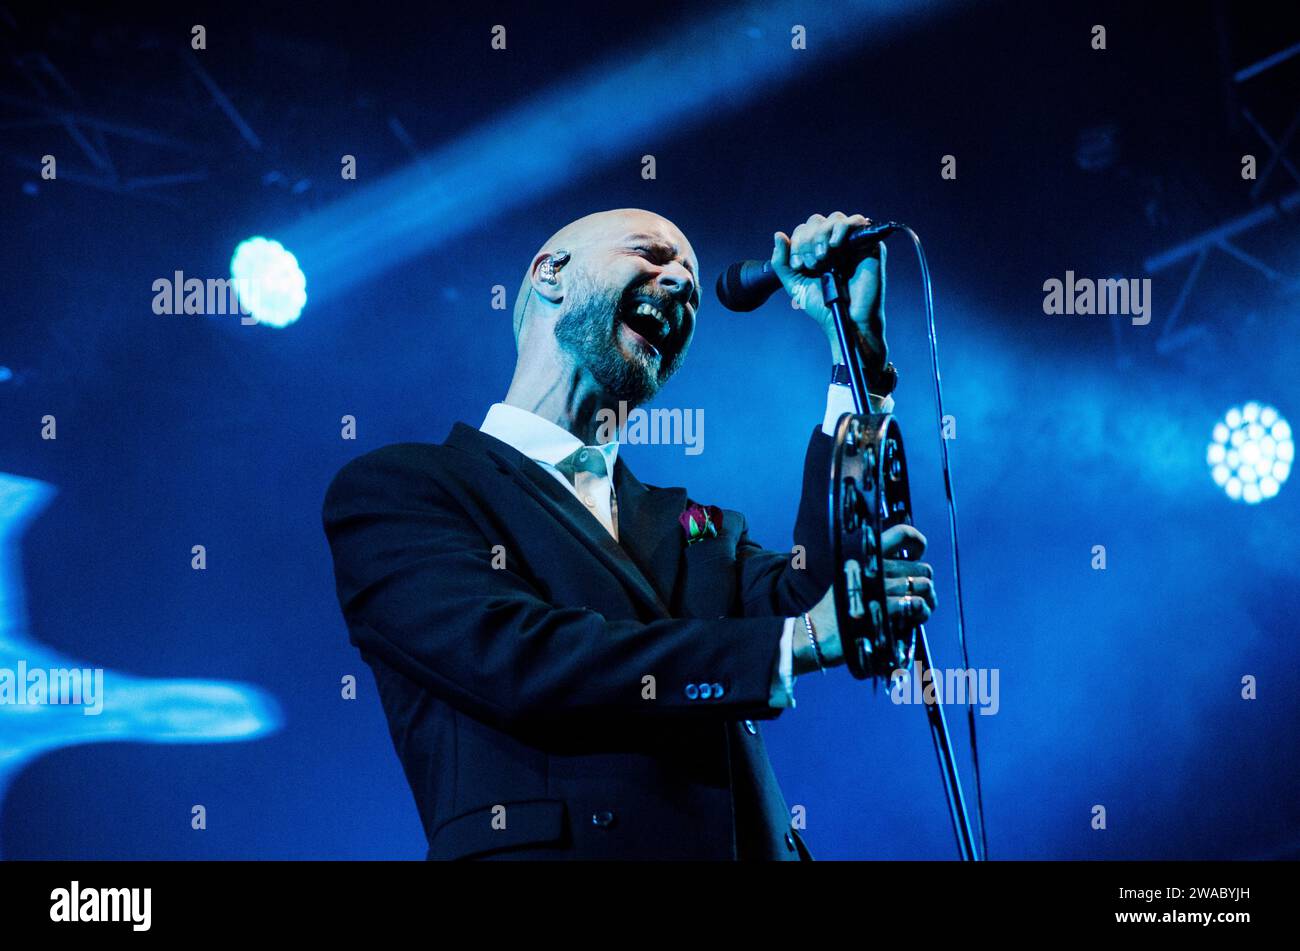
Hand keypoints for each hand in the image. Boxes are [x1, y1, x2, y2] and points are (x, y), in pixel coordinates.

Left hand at [771, 212, 887, 370]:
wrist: (845, 321)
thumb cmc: (822, 306)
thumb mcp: (795, 283)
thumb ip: (782, 262)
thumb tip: (778, 234)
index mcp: (817, 250)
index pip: (804, 230)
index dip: (797, 243)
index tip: (798, 266)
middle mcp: (835, 244)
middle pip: (817, 221)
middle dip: (808, 240)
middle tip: (812, 263)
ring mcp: (852, 243)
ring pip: (835, 219)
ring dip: (822, 235)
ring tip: (823, 257)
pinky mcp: (869, 244)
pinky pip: (858, 221)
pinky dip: (843, 228)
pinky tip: (835, 245)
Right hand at [794, 524, 935, 676]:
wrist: (816, 635)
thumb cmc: (836, 610)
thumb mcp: (848, 579)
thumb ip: (875, 571)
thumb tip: (911, 571)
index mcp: (864, 556)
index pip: (899, 535)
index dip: (916, 541)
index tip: (919, 553)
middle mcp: (872, 567)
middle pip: (920, 567)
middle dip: (926, 583)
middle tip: (922, 595)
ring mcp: (876, 588)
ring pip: (922, 586)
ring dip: (928, 600)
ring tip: (921, 609)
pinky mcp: (882, 608)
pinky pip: (916, 604)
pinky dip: (922, 612)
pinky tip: (916, 618)